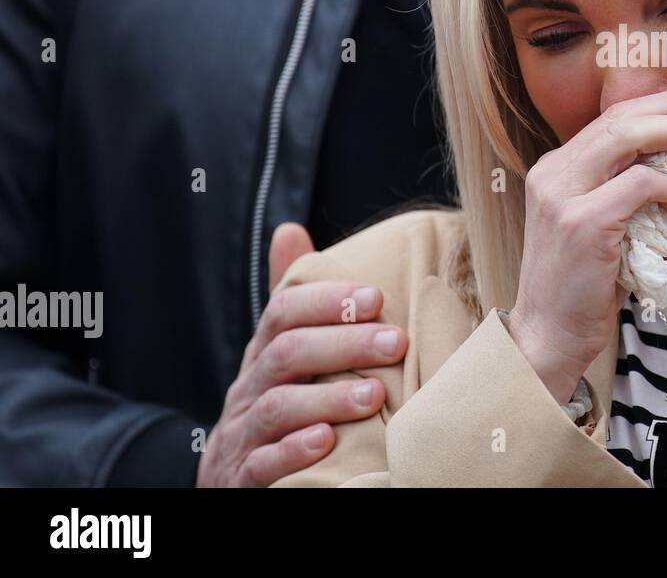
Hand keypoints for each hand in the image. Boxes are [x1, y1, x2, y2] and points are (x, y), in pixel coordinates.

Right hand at [196, 222, 408, 485]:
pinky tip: (326, 443)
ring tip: (375, 395)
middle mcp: (249, 388)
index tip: (378, 297)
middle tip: (394, 342)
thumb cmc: (274, 404)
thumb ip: (293, 298)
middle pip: (288, 354)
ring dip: (328, 398)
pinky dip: (294, 451)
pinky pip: (263, 463)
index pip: (284, 313)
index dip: (329, 301)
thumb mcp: (282, 352)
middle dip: (343, 344)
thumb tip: (289, 228)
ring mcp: (243, 434)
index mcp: (263, 354)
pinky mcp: (243, 477)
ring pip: (278, 407)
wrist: (229, 480)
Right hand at [507, 82, 666, 403]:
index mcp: (555, 169)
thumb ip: (624, 189)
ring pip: (629, 137)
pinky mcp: (582, 223)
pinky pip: (640, 185)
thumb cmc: (582, 286)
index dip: (659, 101)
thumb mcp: (600, 224)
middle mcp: (553, 173)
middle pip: (621, 117)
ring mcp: (563, 196)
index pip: (612, 119)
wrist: (548, 337)